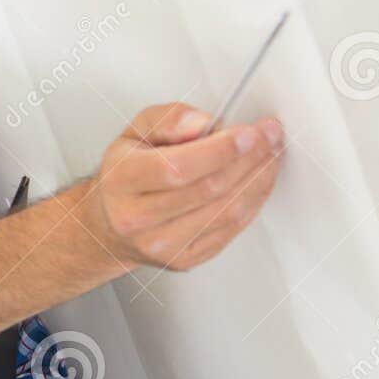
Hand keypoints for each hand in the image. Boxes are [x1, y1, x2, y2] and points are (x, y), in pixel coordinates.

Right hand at [84, 102, 283, 271]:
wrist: (108, 225)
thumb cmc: (124, 177)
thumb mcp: (133, 133)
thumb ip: (166, 119)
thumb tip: (201, 123)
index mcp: (122, 181)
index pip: (177, 168)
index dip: (221, 150)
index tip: (249, 132)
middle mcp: (137, 218)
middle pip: (209, 190)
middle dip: (250, 159)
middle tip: (269, 136)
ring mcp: (161, 244)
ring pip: (226, 212)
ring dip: (258, 180)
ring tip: (270, 155)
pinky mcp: (183, 260)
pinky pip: (231, 230)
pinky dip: (253, 202)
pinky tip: (258, 182)